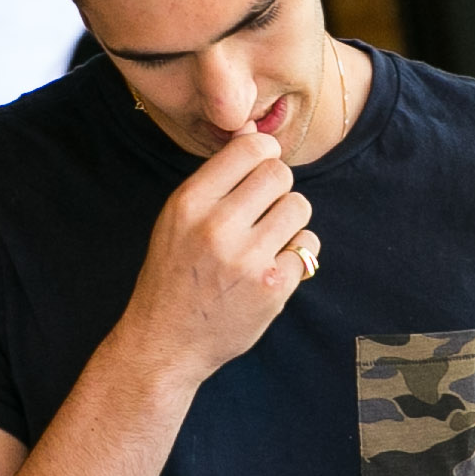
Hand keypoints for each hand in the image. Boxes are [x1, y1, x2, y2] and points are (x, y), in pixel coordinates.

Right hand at [112, 132, 318, 387]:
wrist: (166, 342)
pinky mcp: (273, 287)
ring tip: (269, 239)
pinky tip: (272, 267)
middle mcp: (217, 226)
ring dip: (290, 220)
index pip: (249, 149)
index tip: (261, 168)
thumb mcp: (177, 220)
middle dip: (278, 188)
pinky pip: (308, 246)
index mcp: (190, 203)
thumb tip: (255, 133)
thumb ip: (216, 180)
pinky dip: (296, 254)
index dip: (264, 153)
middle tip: (264, 210)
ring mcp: (248, 259)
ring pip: (300, 206)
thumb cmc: (173, 275)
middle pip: (280, 174)